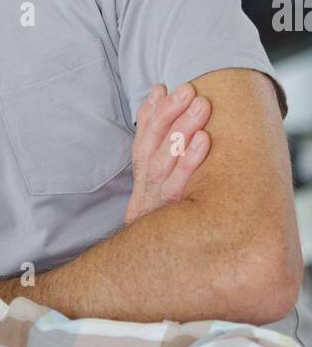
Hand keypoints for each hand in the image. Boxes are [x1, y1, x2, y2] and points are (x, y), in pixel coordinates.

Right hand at [124, 82, 210, 225]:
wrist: (161, 258)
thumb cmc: (169, 207)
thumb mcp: (157, 172)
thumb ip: (155, 133)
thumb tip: (158, 90)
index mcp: (142, 176)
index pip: (142, 140)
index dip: (152, 113)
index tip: (165, 87)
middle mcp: (146, 188)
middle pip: (152, 147)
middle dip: (170, 116)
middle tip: (189, 91)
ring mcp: (157, 202)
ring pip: (163, 163)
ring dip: (181, 131)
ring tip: (200, 106)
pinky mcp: (173, 215)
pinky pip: (179, 186)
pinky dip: (189, 161)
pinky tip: (203, 140)